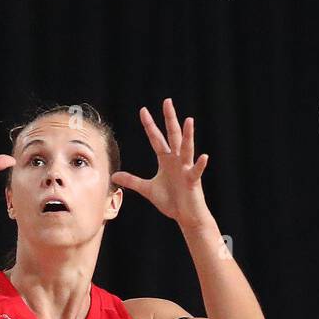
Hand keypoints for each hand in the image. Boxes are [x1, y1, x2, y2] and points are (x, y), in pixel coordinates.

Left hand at [112, 98, 211, 227]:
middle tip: (167, 102)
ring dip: (187, 136)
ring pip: (186, 149)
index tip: (143, 110)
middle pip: (173, 135)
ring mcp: (186, 169)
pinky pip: (196, 171)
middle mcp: (176, 160)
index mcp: (166, 160)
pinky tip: (204, 156)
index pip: (156, 138)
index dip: (149, 125)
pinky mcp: (193, 181)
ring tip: (188, 120)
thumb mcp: (147, 189)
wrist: (185, 216)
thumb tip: (115, 175)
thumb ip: (132, 181)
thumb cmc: (170, 201)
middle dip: (169, 119)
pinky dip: (200, 164)